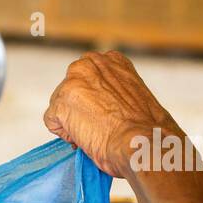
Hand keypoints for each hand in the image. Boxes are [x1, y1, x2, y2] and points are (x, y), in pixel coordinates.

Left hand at [42, 51, 173, 175]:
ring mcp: (72, 82)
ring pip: (61, 106)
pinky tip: (85, 140)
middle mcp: (89, 64)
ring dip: (72, 122)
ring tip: (95, 135)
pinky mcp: (60, 103)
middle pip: (72, 89)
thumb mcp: (137, 96)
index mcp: (112, 60)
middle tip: (98, 128)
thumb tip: (107, 111)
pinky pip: (53, 122)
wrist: (142, 142)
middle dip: (80, 109)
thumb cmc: (149, 129)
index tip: (106, 115)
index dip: (96, 101)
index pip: (90, 78)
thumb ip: (117, 94)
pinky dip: (66, 135)